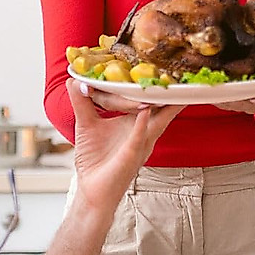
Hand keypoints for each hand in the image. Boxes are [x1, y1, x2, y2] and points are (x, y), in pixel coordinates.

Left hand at [68, 77, 181, 213]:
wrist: (92, 189)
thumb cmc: (95, 159)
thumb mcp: (86, 122)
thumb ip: (81, 100)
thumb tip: (75, 77)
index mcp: (136, 123)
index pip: (149, 99)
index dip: (153, 83)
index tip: (159, 64)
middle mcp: (143, 132)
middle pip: (160, 107)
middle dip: (170, 91)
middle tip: (180, 70)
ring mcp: (140, 143)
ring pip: (155, 120)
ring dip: (162, 104)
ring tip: (171, 85)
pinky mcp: (131, 155)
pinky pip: (138, 138)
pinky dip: (142, 125)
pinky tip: (145, 112)